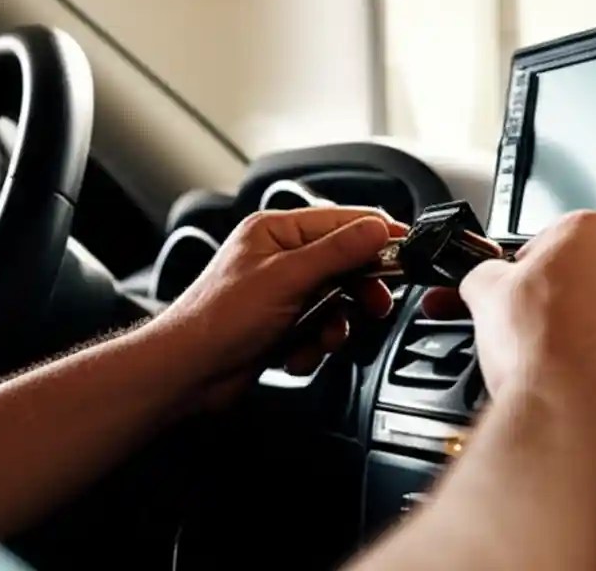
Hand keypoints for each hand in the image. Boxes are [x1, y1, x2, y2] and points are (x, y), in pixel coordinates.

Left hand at [159, 207, 407, 405]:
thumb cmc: (217, 320)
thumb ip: (337, 252)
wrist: (187, 374)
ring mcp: (282, 295)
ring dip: (333, 326)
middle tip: (373, 306)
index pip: (342, 221)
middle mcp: (280, 259)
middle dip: (357, 291)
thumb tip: (377, 230)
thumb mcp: (287, 278)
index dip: (377, 236)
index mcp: (276, 231)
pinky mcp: (283, 327)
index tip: (407, 251)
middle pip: (345, 265)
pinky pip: (321, 331)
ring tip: (320, 338)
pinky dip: (314, 347)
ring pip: (337, 303)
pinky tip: (294, 354)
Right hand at [437, 211, 595, 437]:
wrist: (570, 414)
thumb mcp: (483, 291)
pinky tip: (588, 372)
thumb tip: (487, 278)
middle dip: (570, 292)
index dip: (531, 267)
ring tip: (563, 352)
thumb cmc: (539, 350)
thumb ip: (488, 272)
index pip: (556, 237)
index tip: (520, 290)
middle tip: (539, 322)